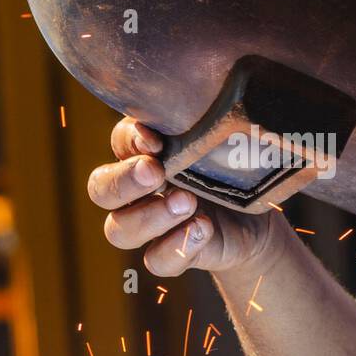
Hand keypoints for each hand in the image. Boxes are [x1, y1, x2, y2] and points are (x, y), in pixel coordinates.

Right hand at [87, 116, 277, 276]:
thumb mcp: (219, 140)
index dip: (129, 140)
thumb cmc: (231, 167)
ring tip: (188, 203)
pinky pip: (156, 261)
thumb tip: (200, 95)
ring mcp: (149, 226)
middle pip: (100, 189)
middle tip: (156, 172)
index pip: (119, 142)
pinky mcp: (170, 254)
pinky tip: (203, 230)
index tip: (154, 138)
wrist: (254, 216)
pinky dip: (176, 248)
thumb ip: (199, 123)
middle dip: (124, 181)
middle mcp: (136, 191)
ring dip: (150, 217)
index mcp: (144, 154)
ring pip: (119, 230)